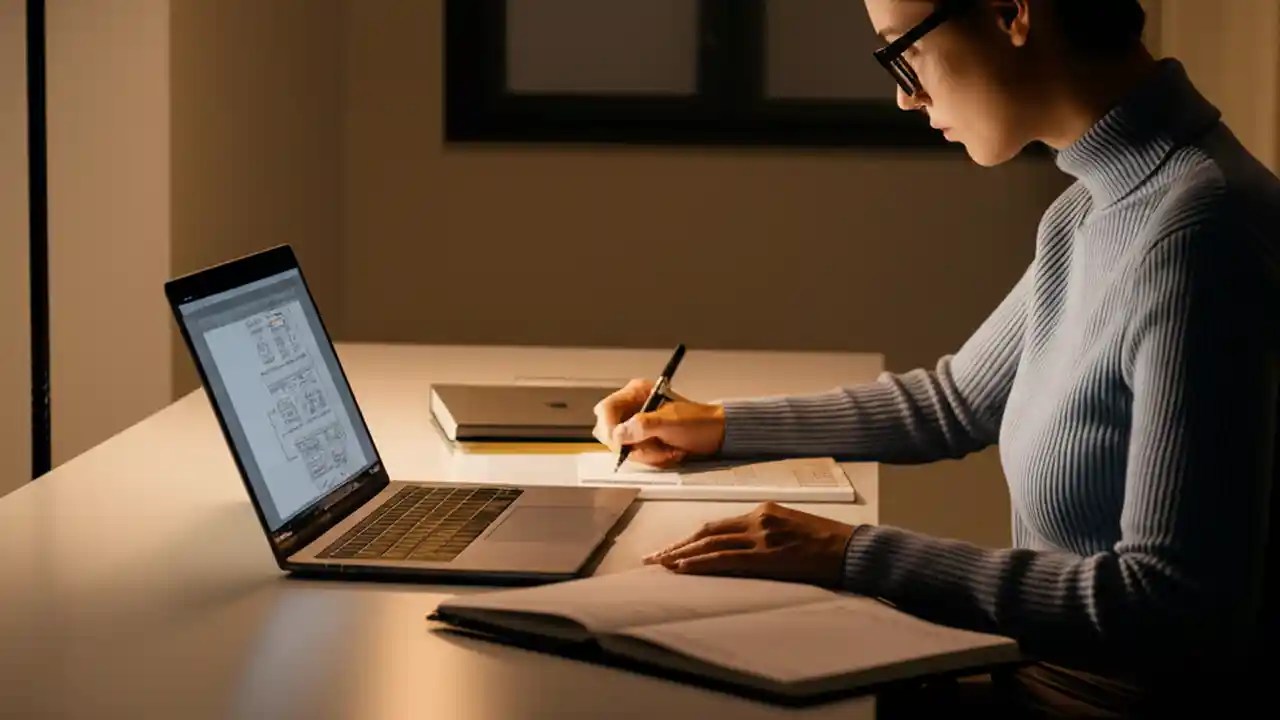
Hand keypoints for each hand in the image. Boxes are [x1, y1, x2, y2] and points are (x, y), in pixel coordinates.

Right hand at [592, 378, 725, 468]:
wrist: (717, 434)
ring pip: (624, 448)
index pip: (606, 410)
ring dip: (649, 454)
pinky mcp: (643, 441)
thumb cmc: (699, 421)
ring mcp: (637, 426)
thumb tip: (619, 433)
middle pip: (610, 432)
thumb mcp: (671, 422)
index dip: (609, 428)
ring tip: (669, 448)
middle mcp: (632, 408)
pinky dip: (654, 458)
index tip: (619, 443)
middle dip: (634, 445)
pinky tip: (669, 452)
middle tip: (655, 446)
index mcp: (636, 393)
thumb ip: (643, 426)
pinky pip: (637, 456)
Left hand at [643, 502, 855, 586]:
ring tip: (659, 565)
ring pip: (710, 543)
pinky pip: (725, 559)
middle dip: (677, 545)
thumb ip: (765, 535)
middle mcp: (758, 519)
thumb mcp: (792, 530)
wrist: (853, 549)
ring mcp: (761, 536)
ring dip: (681, 555)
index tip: (671, 549)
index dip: (691, 538)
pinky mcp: (767, 554)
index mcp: (763, 511)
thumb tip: (740, 549)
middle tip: (652, 558)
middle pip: (707, 531)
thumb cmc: (828, 543)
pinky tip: (683, 569)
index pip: (717, 525)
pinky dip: (701, 563)